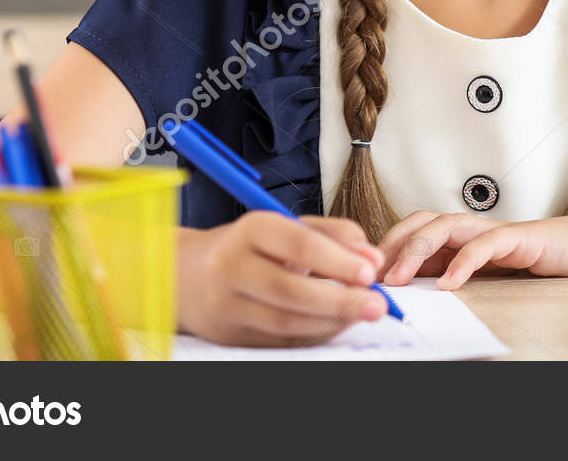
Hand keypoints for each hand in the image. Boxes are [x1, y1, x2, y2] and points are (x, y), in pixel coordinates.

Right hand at [176, 212, 387, 346]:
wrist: (189, 275)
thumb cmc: (252, 246)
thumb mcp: (287, 226)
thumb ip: (333, 234)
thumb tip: (371, 258)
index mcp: (249, 230)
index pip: (297, 244)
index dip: (337, 260)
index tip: (370, 272)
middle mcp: (231, 267)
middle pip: (289, 290)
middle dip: (339, 300)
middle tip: (378, 305)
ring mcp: (226, 305)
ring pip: (284, 321)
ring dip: (330, 321)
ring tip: (361, 314)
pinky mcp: (229, 335)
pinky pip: (278, 341)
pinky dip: (313, 335)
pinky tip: (335, 325)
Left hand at [377, 209, 567, 289]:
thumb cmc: (537, 262)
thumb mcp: (487, 273)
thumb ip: (453, 274)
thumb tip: (409, 292)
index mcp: (460, 236)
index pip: (412, 231)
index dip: (385, 248)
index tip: (362, 275)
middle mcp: (471, 227)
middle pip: (420, 220)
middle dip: (391, 245)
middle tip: (371, 275)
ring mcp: (492, 229)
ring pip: (444, 226)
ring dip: (416, 250)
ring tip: (398, 279)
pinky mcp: (518, 237)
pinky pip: (485, 244)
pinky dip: (463, 262)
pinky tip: (449, 283)